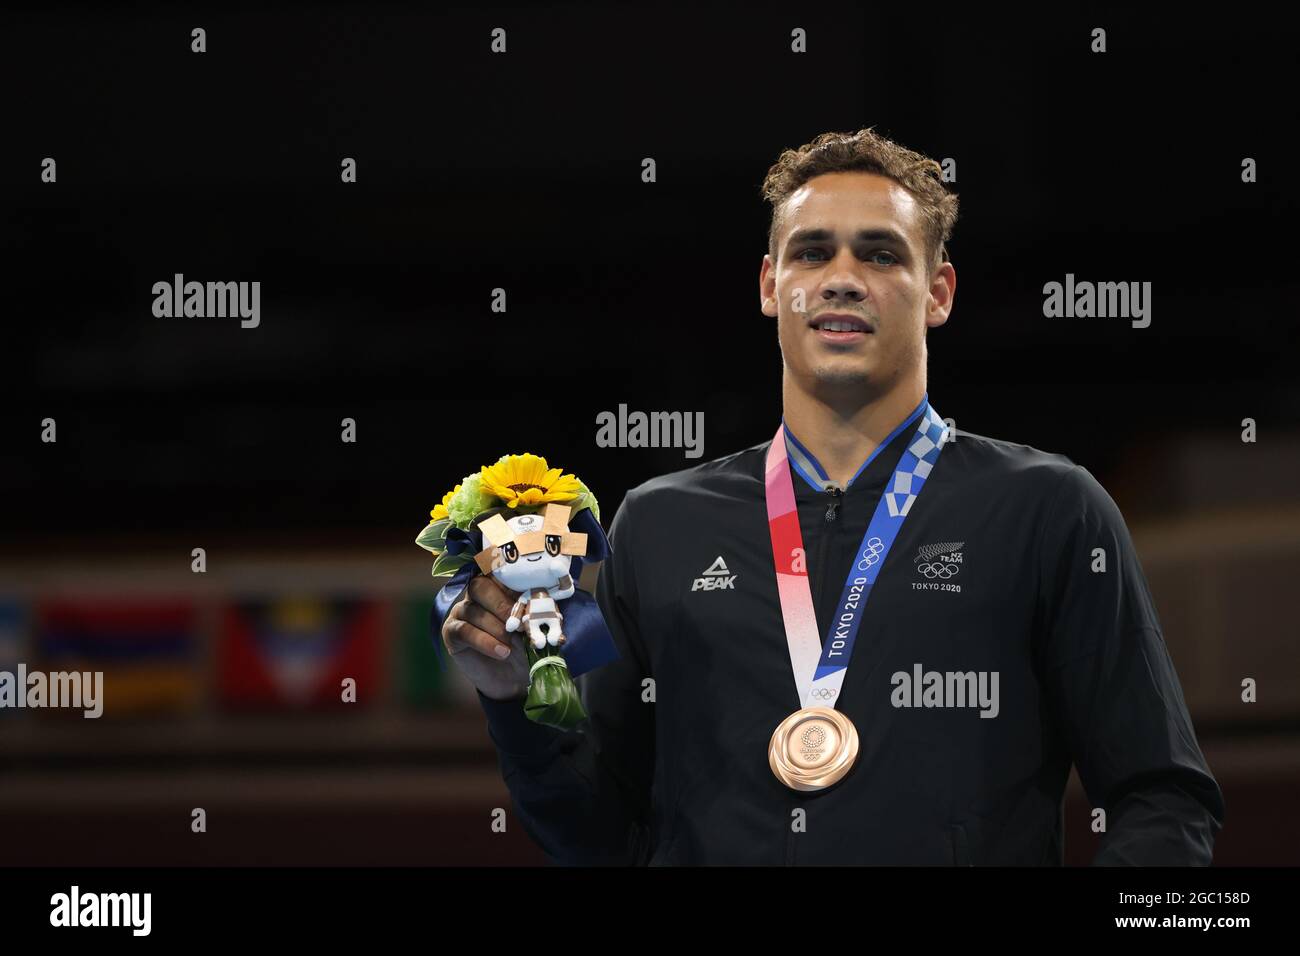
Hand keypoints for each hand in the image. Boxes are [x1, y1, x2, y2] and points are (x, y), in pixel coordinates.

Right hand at [441, 575, 529, 700]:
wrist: (512, 678)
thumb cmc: (524, 647)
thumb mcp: (534, 630)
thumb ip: (534, 615)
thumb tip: (543, 607)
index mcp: (498, 586)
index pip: (497, 573)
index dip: (510, 580)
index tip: (528, 593)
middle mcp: (476, 595)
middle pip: (480, 586)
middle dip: (501, 604)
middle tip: (518, 624)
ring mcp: (462, 611)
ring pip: (473, 610)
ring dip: (496, 628)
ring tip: (512, 645)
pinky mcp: (451, 632)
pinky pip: (464, 631)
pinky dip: (484, 642)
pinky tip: (501, 652)